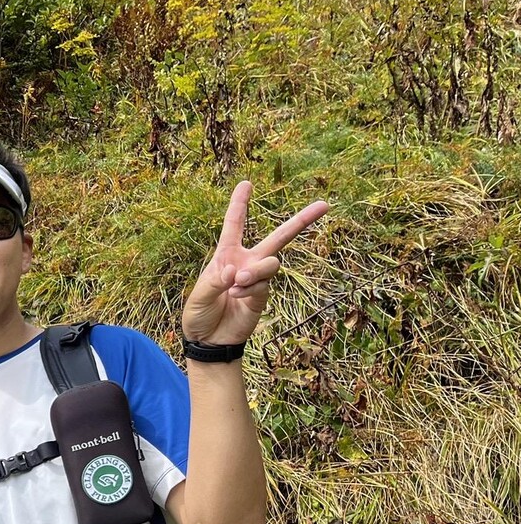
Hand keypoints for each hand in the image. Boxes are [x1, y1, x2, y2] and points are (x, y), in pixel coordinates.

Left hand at [181, 181, 328, 345]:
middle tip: (325, 204)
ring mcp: (257, 279)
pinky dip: (250, 288)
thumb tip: (235, 270)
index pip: (234, 225)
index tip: (246, 183)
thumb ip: (214, 281)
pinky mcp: (263, 296)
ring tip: (237, 283)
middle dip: (302, 220)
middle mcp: (246, 262)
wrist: (209, 341)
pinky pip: (264, 284)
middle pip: (278, 237)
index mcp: (226, 255)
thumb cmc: (199, 314)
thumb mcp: (198, 295)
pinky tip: (236, 295)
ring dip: (255, 271)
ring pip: (271, 263)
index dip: (239, 204)